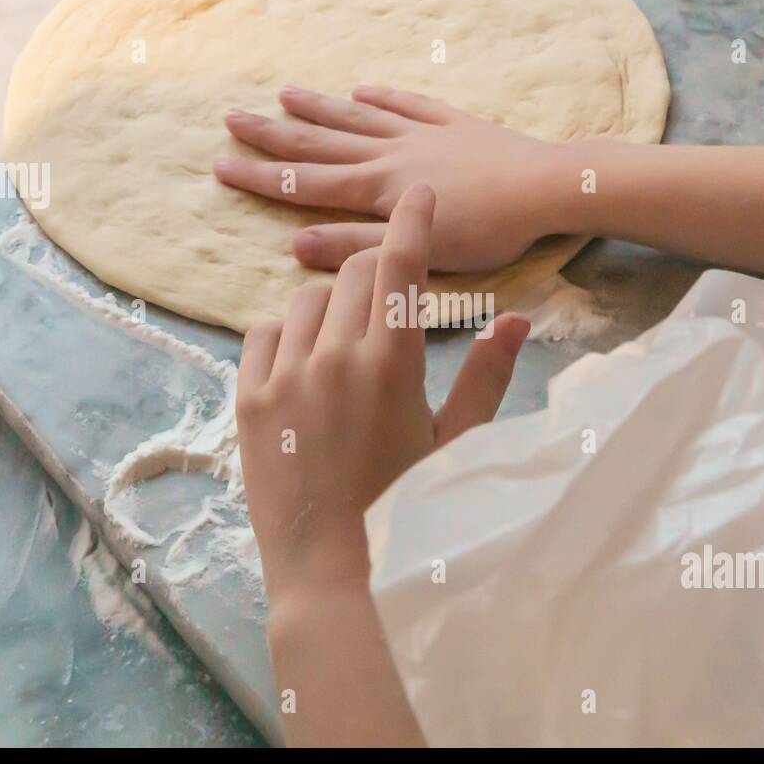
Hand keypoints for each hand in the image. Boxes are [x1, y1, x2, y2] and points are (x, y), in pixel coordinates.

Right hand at [214, 85, 568, 272]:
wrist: (548, 188)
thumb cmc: (488, 232)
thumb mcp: (421, 255)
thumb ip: (359, 251)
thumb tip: (296, 245)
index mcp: (379, 190)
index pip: (305, 185)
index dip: (261, 177)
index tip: (219, 165)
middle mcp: (391, 154)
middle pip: (321, 143)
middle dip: (273, 134)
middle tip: (231, 117)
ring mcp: (422, 134)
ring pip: (359, 118)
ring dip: (319, 108)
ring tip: (284, 93)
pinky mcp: (455, 125)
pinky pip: (409, 105)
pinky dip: (383, 97)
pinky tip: (362, 89)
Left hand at [236, 183, 531, 604]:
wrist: (330, 569)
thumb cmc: (407, 510)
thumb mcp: (455, 444)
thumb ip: (485, 375)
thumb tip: (514, 318)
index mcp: (392, 364)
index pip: (401, 266)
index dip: (412, 220)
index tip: (419, 194)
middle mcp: (334, 358)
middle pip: (356, 272)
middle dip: (381, 271)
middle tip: (394, 299)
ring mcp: (284, 376)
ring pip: (308, 298)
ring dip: (336, 305)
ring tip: (351, 346)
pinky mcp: (248, 398)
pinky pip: (264, 332)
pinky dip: (289, 335)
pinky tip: (308, 367)